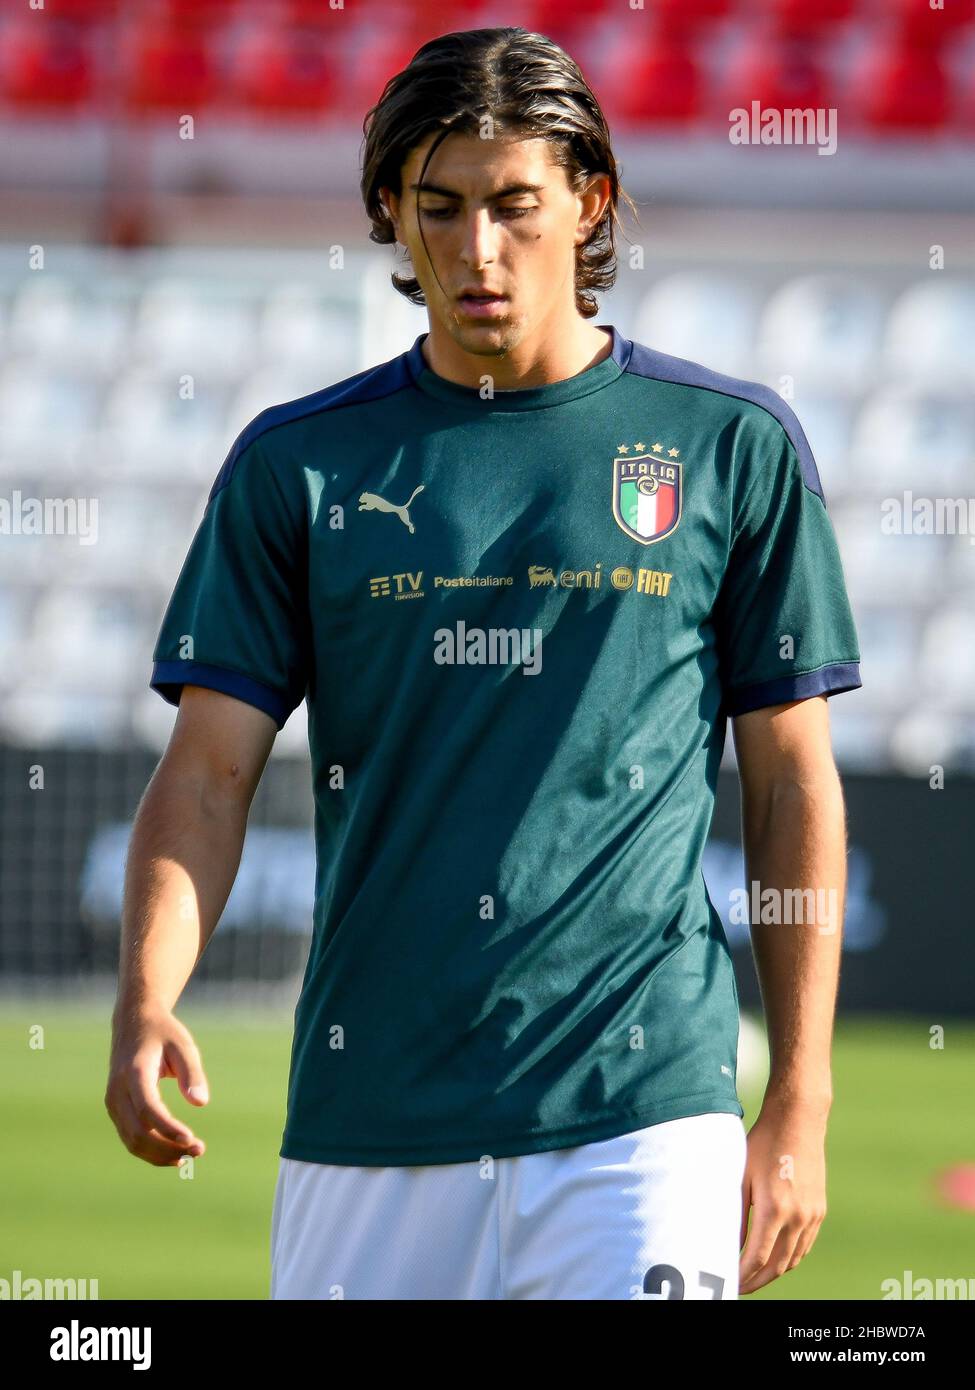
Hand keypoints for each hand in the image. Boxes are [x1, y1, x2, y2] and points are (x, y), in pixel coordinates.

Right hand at [105, 1003, 209, 1166]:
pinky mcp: (116, 1110)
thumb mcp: (183, 1045)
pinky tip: (175, 1155)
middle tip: (200, 1150)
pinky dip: (151, 1151)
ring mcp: (113, 1103)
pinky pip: (130, 1138)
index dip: (168, 1128)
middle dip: (168, 1147)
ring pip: (132, 1141)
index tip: (191, 1140)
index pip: (148, 1109)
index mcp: (134, 1072)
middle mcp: (117, 1091)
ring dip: (161, 1154)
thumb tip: (201, 1103)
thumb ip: (192, 1073)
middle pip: (138, 1132)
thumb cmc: (164, 1034)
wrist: (134, 1023)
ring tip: (191, 1155)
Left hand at [738, 1094, 828, 1293]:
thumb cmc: (764, 1143)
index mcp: (775, 1209)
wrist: (798, 1120)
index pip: (758, 1257)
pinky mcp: (820, 1210)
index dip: (743, 1275)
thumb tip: (729, 1245)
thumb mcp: (742, 1176)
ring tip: (754, 1276)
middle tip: (740, 1287)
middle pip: (778, 1265)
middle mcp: (798, 1217)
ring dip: (774, 1272)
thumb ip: (737, 1214)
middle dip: (757, 1280)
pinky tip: (776, 1257)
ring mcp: (812, 1215)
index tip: (730, 1282)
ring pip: (793, 1258)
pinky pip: (805, 1244)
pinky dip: (790, 1257)